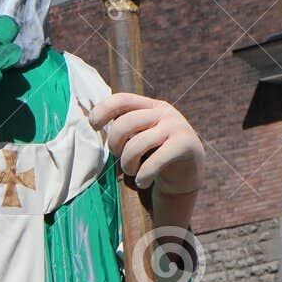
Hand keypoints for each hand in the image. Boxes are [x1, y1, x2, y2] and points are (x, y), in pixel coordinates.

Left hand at [88, 92, 203, 198]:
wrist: (188, 173)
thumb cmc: (155, 155)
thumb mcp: (140, 136)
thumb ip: (126, 128)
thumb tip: (93, 122)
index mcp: (150, 106)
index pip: (122, 99)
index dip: (103, 110)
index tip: (94, 125)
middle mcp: (163, 112)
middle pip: (126, 123)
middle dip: (115, 145)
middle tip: (120, 158)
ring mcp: (176, 126)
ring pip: (138, 144)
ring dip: (128, 164)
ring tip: (132, 172)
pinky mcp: (185, 145)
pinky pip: (155, 161)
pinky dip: (144, 175)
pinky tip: (143, 182)